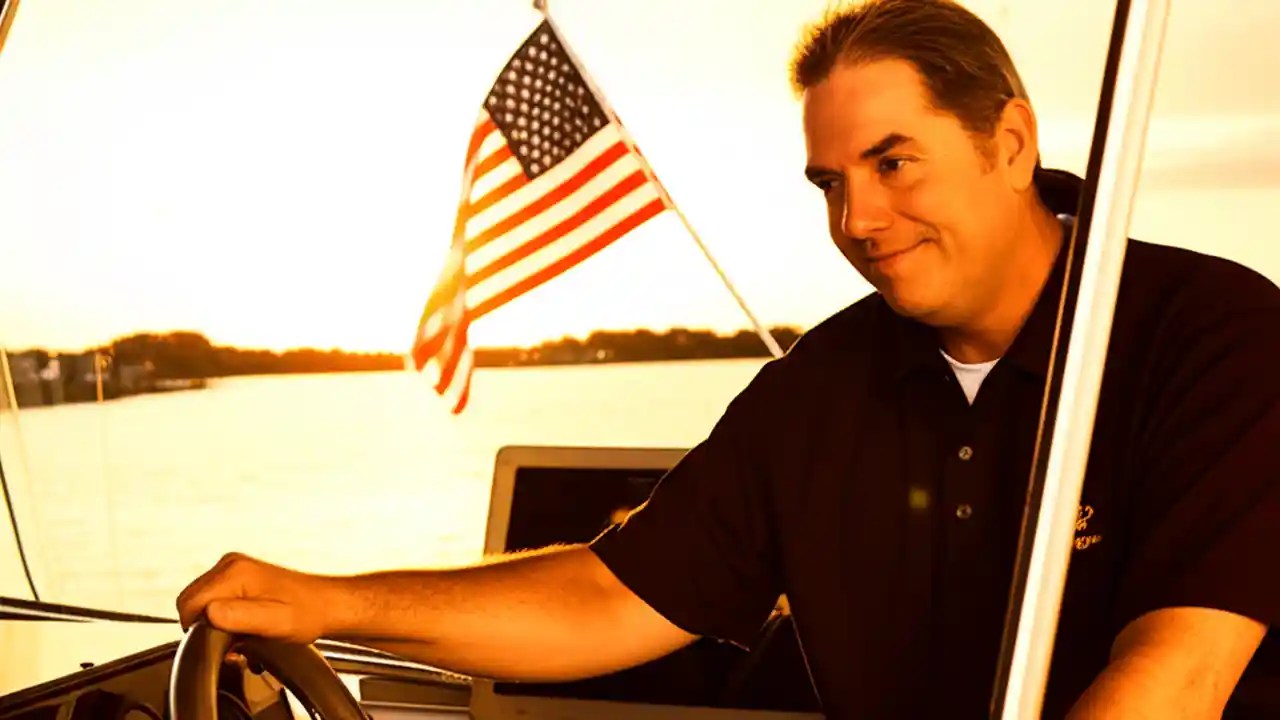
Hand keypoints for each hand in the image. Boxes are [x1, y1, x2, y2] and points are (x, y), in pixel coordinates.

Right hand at [176, 552, 338, 643]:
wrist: (327, 604)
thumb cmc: (307, 614)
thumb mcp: (275, 622)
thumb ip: (240, 617)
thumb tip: (209, 613)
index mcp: (234, 572)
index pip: (189, 604)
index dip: (198, 630)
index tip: (223, 643)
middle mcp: (230, 565)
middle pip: (191, 603)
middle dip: (206, 628)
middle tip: (233, 643)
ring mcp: (234, 568)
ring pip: (201, 604)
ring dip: (216, 625)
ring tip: (243, 636)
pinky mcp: (238, 577)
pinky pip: (214, 600)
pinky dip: (223, 618)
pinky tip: (245, 627)